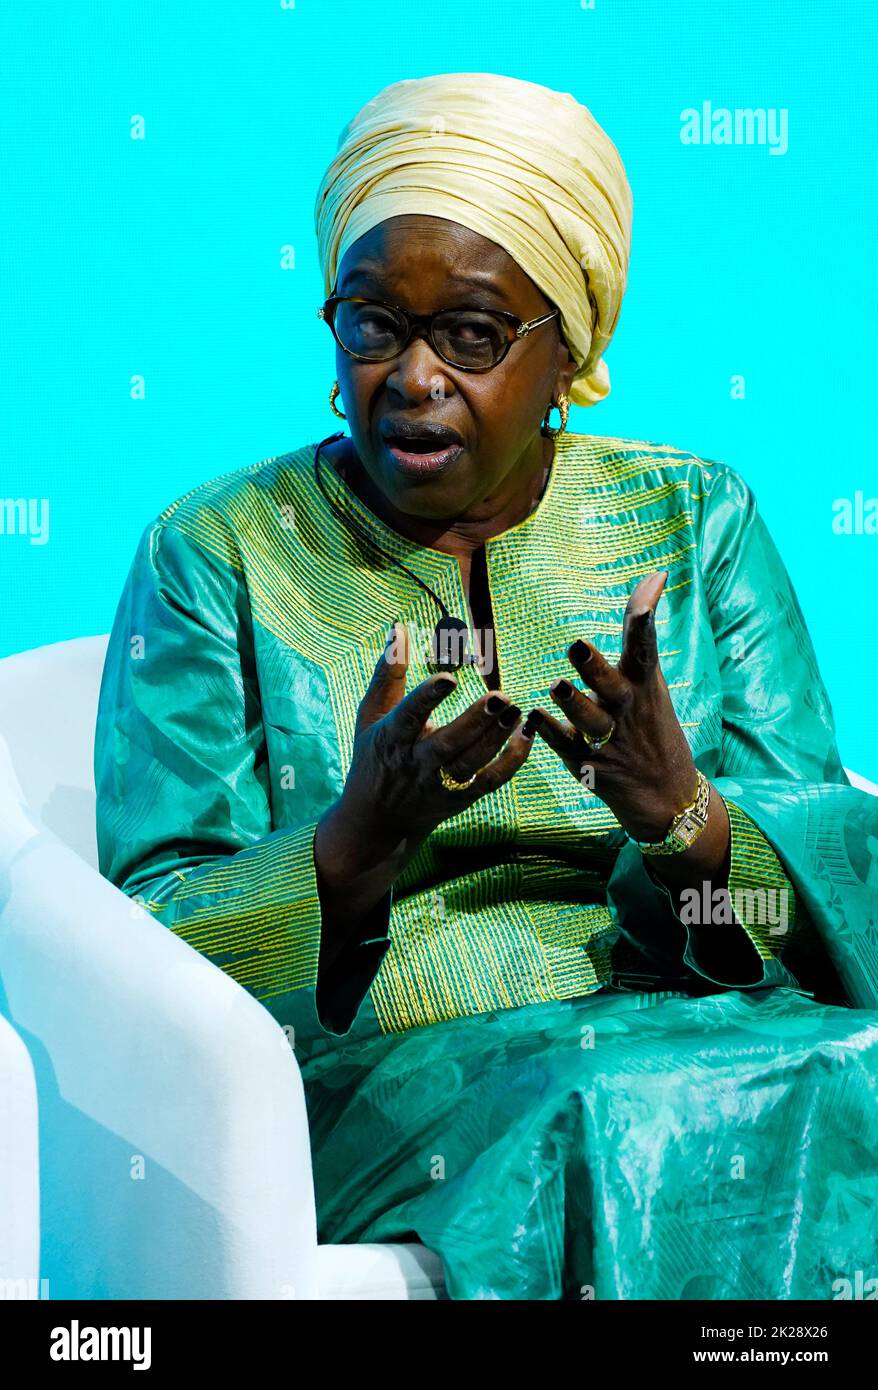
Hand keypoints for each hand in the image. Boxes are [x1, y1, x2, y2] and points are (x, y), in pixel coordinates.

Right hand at [315, 622, 532, 897]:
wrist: (377, 821)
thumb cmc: (374, 757)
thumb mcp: (370, 715)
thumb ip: (387, 673)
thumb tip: (399, 628)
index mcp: (391, 738)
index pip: (409, 716)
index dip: (427, 698)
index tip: (449, 679)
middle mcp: (416, 763)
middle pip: (448, 744)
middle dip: (476, 722)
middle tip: (501, 697)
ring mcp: (439, 784)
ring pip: (472, 763)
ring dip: (497, 738)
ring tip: (517, 710)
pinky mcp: (460, 799)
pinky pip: (491, 781)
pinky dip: (511, 762)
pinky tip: (526, 736)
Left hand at [528, 571, 700, 843]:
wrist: (668, 797)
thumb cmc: (653, 729)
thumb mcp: (652, 684)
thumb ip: (640, 638)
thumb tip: (653, 576)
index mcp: (644, 688)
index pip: (646, 648)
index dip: (645, 617)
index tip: (648, 591)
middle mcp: (627, 711)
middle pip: (611, 686)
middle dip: (595, 668)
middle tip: (577, 647)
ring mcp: (608, 740)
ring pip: (587, 720)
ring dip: (572, 703)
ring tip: (557, 686)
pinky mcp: (588, 765)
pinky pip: (564, 746)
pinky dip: (548, 732)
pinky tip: (531, 719)